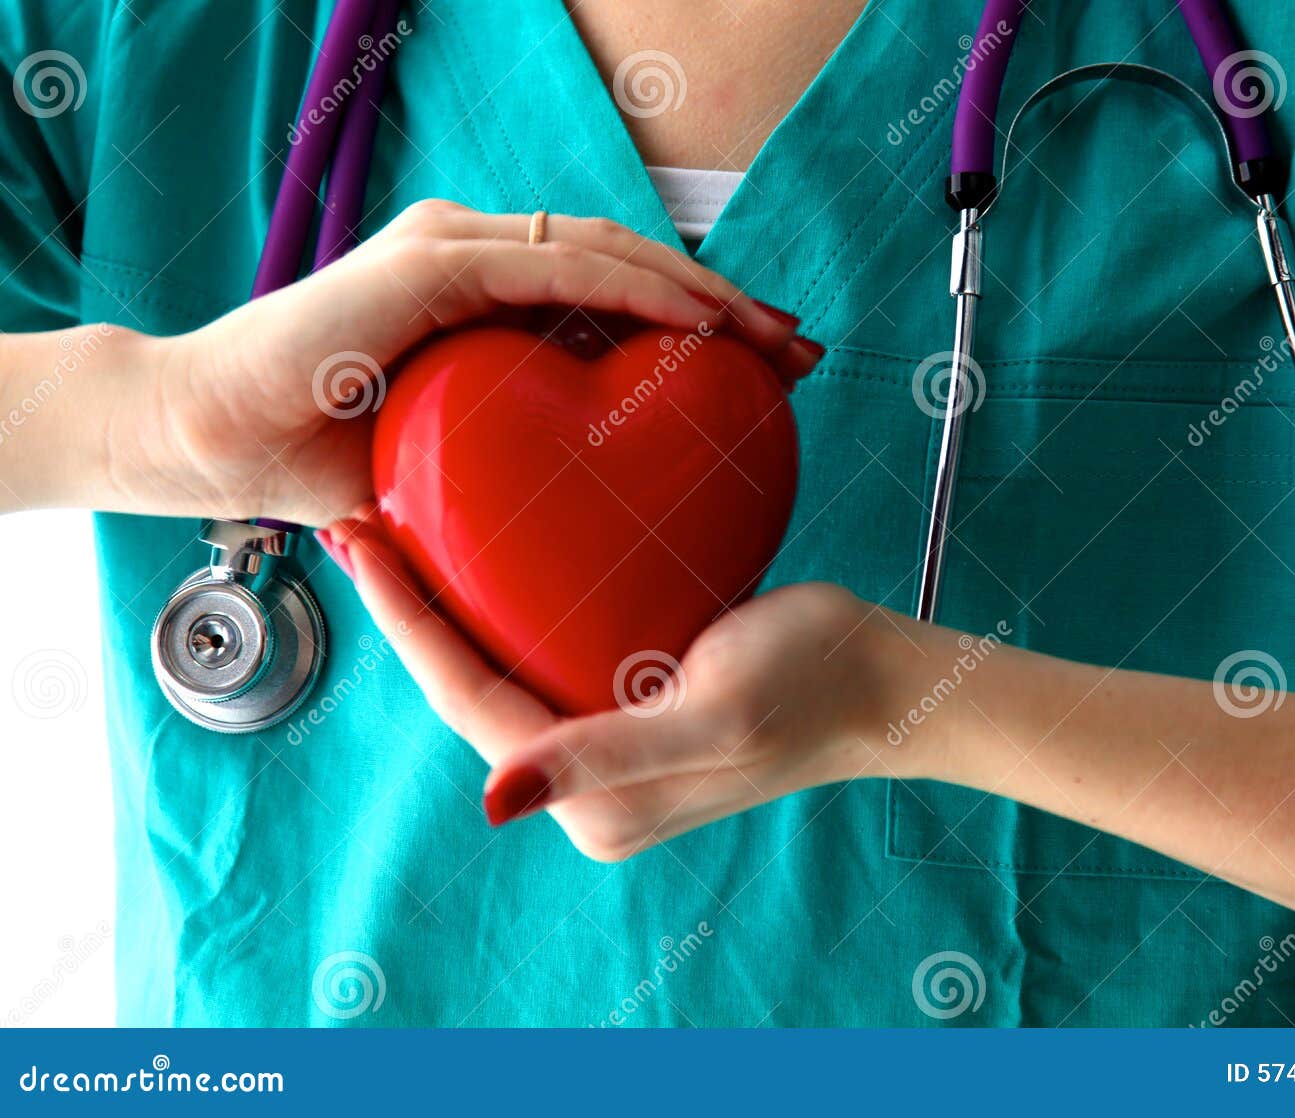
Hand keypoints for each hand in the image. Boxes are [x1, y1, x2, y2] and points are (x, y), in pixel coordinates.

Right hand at [150, 201, 813, 525]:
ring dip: (700, 293)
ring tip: (772, 336)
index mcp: (482, 308)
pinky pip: (560, 268)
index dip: (690, 331)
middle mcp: (475, 264)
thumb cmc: (313, 464)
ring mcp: (454, 253)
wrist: (205, 439)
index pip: (608, 304)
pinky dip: (638, 288)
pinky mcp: (431, 263)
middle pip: (627, 273)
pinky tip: (703, 321)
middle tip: (796, 350)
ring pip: (609, 255)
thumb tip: (581, 528)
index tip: (764, 373)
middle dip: (722, 309)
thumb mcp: (447, 469)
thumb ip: (512, 471)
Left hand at [330, 510, 934, 860]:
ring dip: (448, 605)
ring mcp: (604, 757)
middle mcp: (587, 791)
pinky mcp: (623, 716)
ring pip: (498, 674)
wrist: (883, 679)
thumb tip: (496, 799)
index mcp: (595, 802)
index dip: (408, 624)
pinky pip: (540, 661)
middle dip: (411, 612)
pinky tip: (481, 553)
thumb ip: (607, 756)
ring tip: (400, 527)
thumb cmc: (814, 682)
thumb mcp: (714, 715)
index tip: (362, 544)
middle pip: (469, 694)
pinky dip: (502, 608)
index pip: (469, 705)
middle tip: (360, 522)